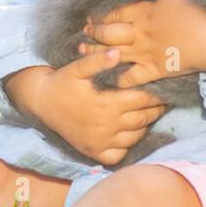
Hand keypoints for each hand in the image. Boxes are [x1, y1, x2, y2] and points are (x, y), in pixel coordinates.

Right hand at [31, 48, 169, 165]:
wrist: (41, 103)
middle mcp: (107, 126)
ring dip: (145, 126)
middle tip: (163, 102)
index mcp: (107, 104)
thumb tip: (118, 52)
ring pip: (135, 137)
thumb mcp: (78, 68)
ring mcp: (101, 142)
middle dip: (156, 110)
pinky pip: (119, 154)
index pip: (143, 101)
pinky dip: (128, 146)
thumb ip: (99, 60)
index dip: (157, 95)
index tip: (164, 89)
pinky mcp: (94, 152)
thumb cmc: (62, 82)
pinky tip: (129, 134)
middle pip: (143, 119)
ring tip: (150, 114)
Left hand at [78, 0, 205, 87]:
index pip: (115, 13)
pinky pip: (130, 77)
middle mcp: (140, 33)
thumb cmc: (199, 14)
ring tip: (82, 53)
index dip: (100, 15)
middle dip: (94, 33)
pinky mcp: (153, 70)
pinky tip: (106, 79)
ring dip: (96, 54)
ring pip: (113, 54)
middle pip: (109, 34)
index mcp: (144, 13)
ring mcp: (144, 53)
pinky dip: (117, 79)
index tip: (89, 17)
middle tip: (84, 34)